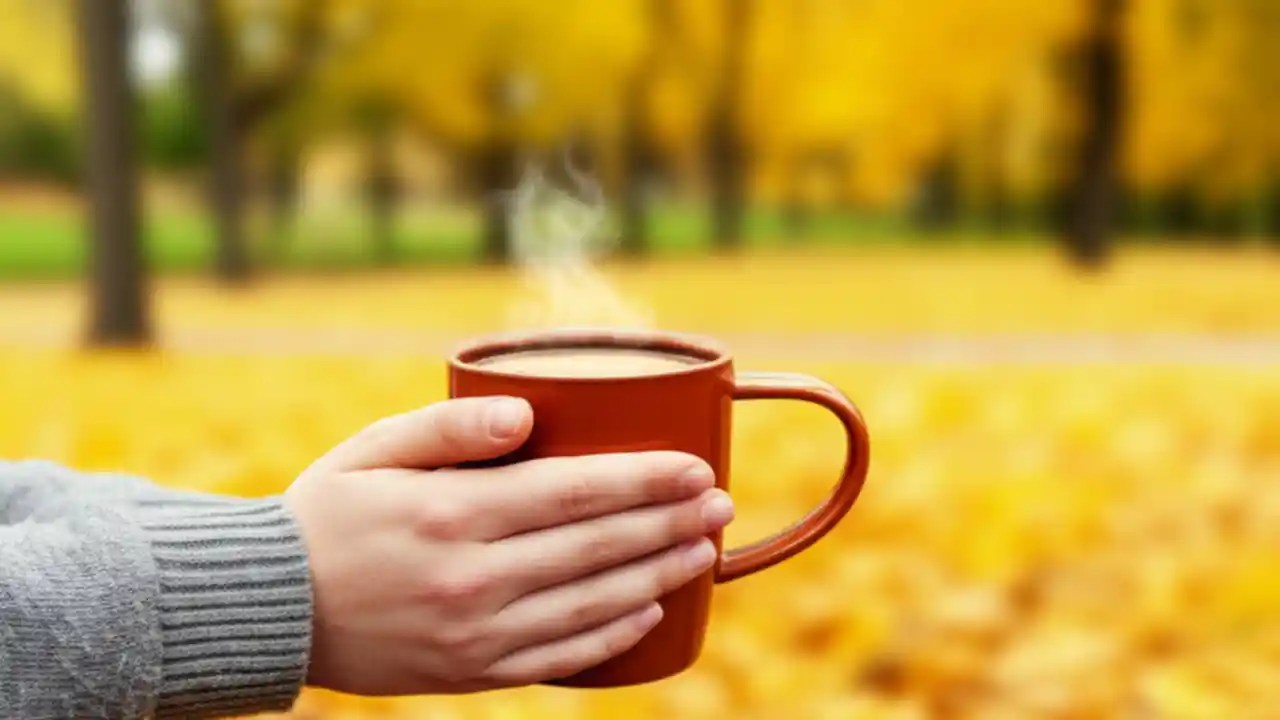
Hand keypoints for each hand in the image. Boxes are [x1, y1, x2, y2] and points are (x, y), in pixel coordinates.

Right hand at [283, 396, 733, 694]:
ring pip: (592, 604)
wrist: (272, 610)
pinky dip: (612, 635)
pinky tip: (650, 611)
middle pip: (598, 548)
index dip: (645, 480)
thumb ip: (450, 428)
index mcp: (452, 514)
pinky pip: (560, 656)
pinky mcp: (472, 672)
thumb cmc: (327, 514)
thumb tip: (527, 416)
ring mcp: (476, 634)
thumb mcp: (374, 450)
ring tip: (705, 552)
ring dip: (659, 576)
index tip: (695, 468)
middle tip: (721, 504)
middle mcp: (473, 579)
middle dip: (670, 524)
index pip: (574, 493)